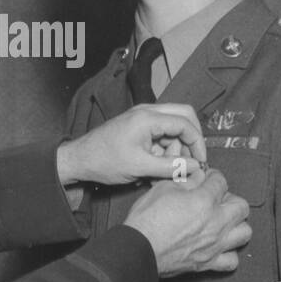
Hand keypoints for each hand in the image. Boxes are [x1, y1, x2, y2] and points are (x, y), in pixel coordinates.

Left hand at [57, 104, 206, 187]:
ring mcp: (143, 117)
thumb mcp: (140, 168)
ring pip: (174, 126)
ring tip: (166, 169)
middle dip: (190, 140)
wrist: (80, 159)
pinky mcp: (139, 126)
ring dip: (176, 147)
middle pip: (184, 116)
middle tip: (189, 162)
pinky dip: (165, 148)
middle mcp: (147, 111)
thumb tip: (195, 166)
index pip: (185, 123)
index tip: (200, 162)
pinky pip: (162, 132)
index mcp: (148, 117)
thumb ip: (170, 167)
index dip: (197, 143)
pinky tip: (157, 167)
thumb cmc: (104, 161)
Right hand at [123, 168, 252, 277]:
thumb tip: (198, 178)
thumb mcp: (162, 189)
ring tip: (223, 221)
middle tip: (217, 198)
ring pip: (245, 232)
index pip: (221, 182)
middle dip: (231, 198)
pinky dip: (229, 252)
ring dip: (236, 224)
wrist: (137, 250)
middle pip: (241, 206)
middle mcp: (215, 223)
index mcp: (204, 201)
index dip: (214, 176)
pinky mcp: (208, 263)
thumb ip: (185, 182)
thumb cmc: (145, 220)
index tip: (208, 178)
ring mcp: (214, 245)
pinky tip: (219, 246)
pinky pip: (232, 260)